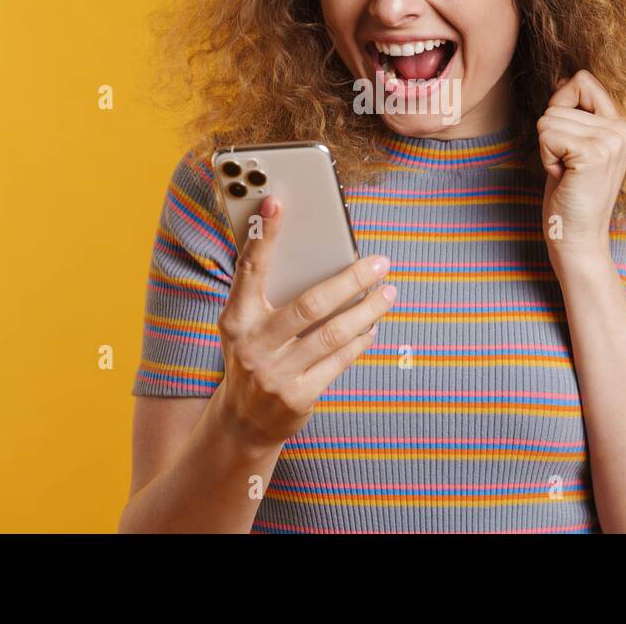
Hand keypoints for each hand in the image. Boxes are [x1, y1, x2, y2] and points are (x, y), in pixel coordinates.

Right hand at [214, 195, 396, 449]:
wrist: (243, 422)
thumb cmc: (254, 356)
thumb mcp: (247, 325)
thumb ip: (267, 293)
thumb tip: (314, 252)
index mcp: (236, 319)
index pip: (250, 270)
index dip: (264, 236)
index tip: (277, 202)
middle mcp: (252, 345)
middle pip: (310, 303)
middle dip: (351, 279)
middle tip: (380, 262)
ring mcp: (275, 374)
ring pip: (333, 333)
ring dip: (367, 310)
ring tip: (389, 292)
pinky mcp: (297, 397)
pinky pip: (339, 361)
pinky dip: (360, 341)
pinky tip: (372, 327)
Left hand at [537, 69, 625, 260]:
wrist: (578, 237)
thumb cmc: (571, 192)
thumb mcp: (576, 145)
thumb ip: (575, 112)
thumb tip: (563, 79)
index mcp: (623, 124)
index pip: (582, 80)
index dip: (561, 105)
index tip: (568, 142)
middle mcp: (623, 128)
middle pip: (560, 100)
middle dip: (551, 134)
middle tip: (569, 166)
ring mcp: (611, 140)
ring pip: (548, 118)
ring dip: (548, 148)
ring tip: (567, 173)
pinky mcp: (593, 153)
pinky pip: (546, 134)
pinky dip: (545, 157)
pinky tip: (563, 177)